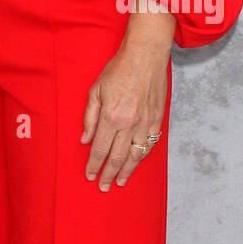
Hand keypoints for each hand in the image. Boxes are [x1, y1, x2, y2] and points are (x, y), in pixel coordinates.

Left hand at [81, 16, 171, 189]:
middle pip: (117, 157)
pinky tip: (136, 162)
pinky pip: (149, 145)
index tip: (90, 175)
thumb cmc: (118, 70)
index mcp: (111, 117)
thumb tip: (85, 140)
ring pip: (135, 156)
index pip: (100, 149)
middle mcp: (129, 124)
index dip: (94, 165)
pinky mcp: (157, 120)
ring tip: (120, 181)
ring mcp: (145, 123)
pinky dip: (142, 157)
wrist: (145, 57)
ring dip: (126, 171)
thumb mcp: (96, 90)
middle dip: (109, 174)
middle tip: (104, 186)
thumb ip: (89, 117)